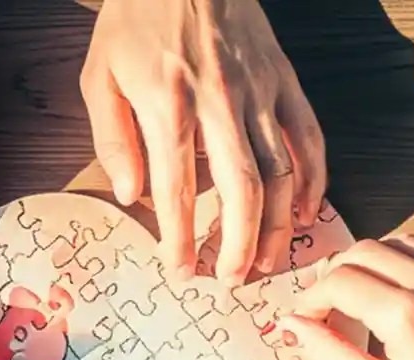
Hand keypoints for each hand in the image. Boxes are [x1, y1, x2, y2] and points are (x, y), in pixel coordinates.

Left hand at [81, 0, 324, 284]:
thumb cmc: (137, 18)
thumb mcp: (100, 73)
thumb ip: (113, 138)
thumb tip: (130, 194)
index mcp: (169, 106)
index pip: (176, 189)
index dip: (180, 238)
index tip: (181, 271)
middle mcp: (220, 104)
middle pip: (241, 190)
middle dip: (238, 245)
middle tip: (230, 279)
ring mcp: (260, 93)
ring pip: (281, 172)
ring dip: (277, 225)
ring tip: (264, 261)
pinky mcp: (284, 82)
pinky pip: (309, 138)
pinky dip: (313, 179)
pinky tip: (305, 212)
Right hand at [277, 235, 413, 359]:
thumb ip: (329, 355)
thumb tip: (293, 325)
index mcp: (406, 316)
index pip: (338, 280)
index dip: (312, 297)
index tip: (308, 316)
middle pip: (365, 250)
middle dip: (338, 274)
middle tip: (333, 303)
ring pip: (404, 242)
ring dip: (378, 264)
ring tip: (375, 299)